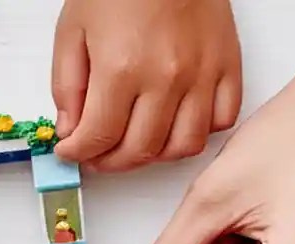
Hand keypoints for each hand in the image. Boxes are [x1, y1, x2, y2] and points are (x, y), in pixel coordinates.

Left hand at [51, 0, 241, 171]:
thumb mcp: (73, 29)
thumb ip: (67, 86)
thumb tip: (72, 130)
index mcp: (121, 68)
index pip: (98, 138)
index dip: (78, 153)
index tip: (71, 151)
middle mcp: (165, 78)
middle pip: (139, 151)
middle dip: (110, 162)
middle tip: (97, 155)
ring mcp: (201, 75)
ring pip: (183, 147)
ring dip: (155, 155)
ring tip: (135, 144)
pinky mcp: (227, 66)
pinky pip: (221, 121)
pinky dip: (199, 131)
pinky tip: (176, 122)